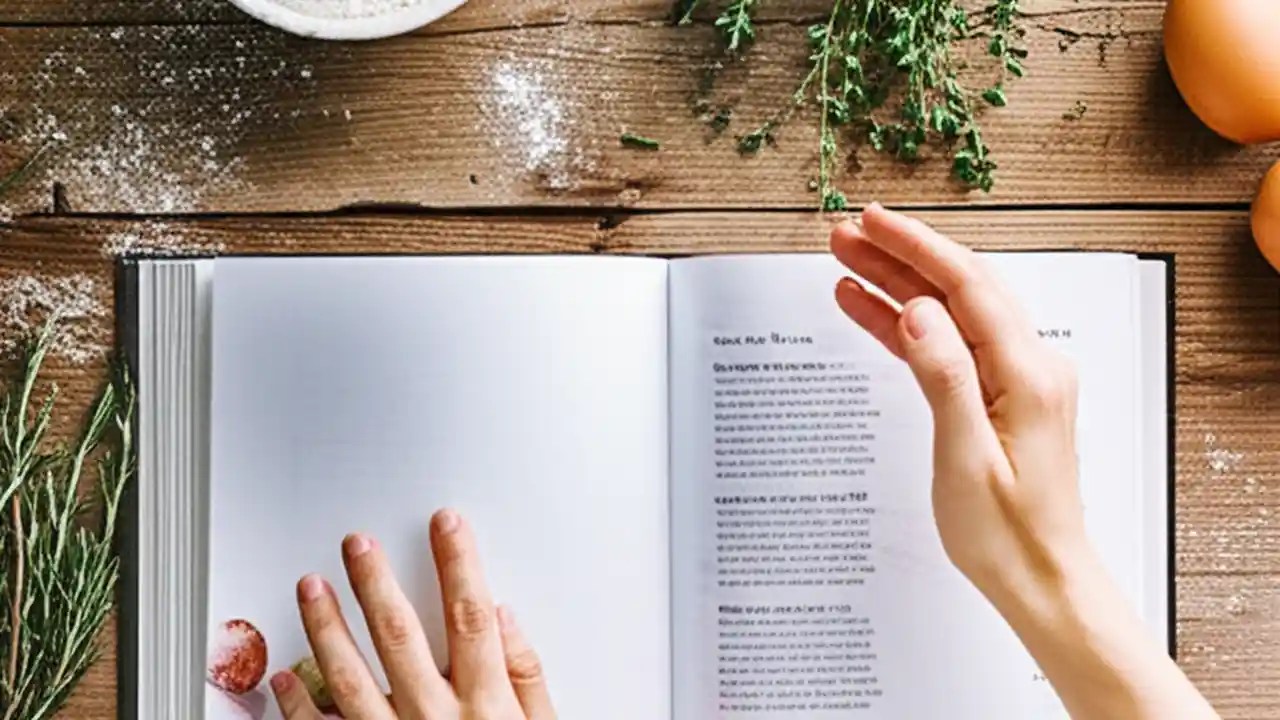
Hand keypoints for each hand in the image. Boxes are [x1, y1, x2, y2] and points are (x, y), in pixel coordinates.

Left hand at [269, 509, 555, 719]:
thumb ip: (529, 680)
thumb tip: (507, 621)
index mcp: (485, 707)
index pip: (470, 617)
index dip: (458, 563)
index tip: (447, 524)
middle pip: (401, 635)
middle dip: (376, 582)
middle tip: (357, 544)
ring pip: (350, 676)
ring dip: (326, 627)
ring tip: (309, 587)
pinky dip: (297, 704)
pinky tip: (283, 674)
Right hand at [830, 204, 1217, 719]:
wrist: (1042, 579)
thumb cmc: (1008, 534)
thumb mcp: (965, 458)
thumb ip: (944, 376)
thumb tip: (920, 311)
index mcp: (1028, 375)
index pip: (967, 286)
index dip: (916, 246)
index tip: (873, 222)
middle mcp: (1029, 366)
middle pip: (958, 288)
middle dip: (901, 254)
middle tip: (847, 232)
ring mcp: (1015, 380)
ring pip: (950, 312)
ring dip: (899, 285)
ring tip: (846, 261)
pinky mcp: (1000, 397)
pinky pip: (947, 346)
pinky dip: (907, 326)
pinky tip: (870, 310)